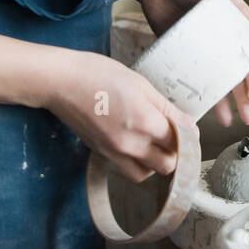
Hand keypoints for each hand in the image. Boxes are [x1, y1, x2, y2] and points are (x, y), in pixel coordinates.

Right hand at [44, 48, 196, 183]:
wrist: (60, 82)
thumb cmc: (98, 74)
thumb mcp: (140, 83)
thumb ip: (166, 107)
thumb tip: (188, 123)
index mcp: (144, 121)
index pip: (179, 143)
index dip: (188, 137)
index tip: (187, 128)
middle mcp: (129, 143)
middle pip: (166, 165)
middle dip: (175, 154)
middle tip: (173, 137)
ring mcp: (113, 151)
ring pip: (145, 174)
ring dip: (154, 163)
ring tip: (154, 143)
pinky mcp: (101, 154)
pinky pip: (126, 170)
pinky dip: (136, 164)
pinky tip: (135, 145)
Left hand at [134, 0, 248, 127]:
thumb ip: (238, 8)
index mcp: (230, 29)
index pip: (247, 59)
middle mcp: (217, 44)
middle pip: (233, 76)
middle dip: (242, 99)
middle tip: (248, 120)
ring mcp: (197, 51)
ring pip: (213, 82)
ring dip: (221, 102)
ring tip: (228, 123)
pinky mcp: (178, 54)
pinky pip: (188, 79)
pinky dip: (194, 94)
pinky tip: (197, 109)